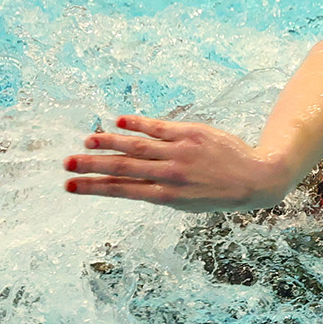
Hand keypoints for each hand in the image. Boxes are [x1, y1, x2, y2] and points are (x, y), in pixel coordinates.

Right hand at [64, 116, 287, 211]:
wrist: (255, 179)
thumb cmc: (217, 192)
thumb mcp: (186, 202)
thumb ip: (157, 190)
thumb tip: (126, 180)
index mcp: (167, 196)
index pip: (123, 191)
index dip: (94, 188)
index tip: (70, 186)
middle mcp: (170, 175)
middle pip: (124, 169)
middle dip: (93, 167)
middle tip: (67, 164)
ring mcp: (180, 153)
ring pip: (137, 146)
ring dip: (109, 143)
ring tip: (87, 142)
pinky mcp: (190, 134)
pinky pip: (158, 127)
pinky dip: (137, 123)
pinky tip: (118, 121)